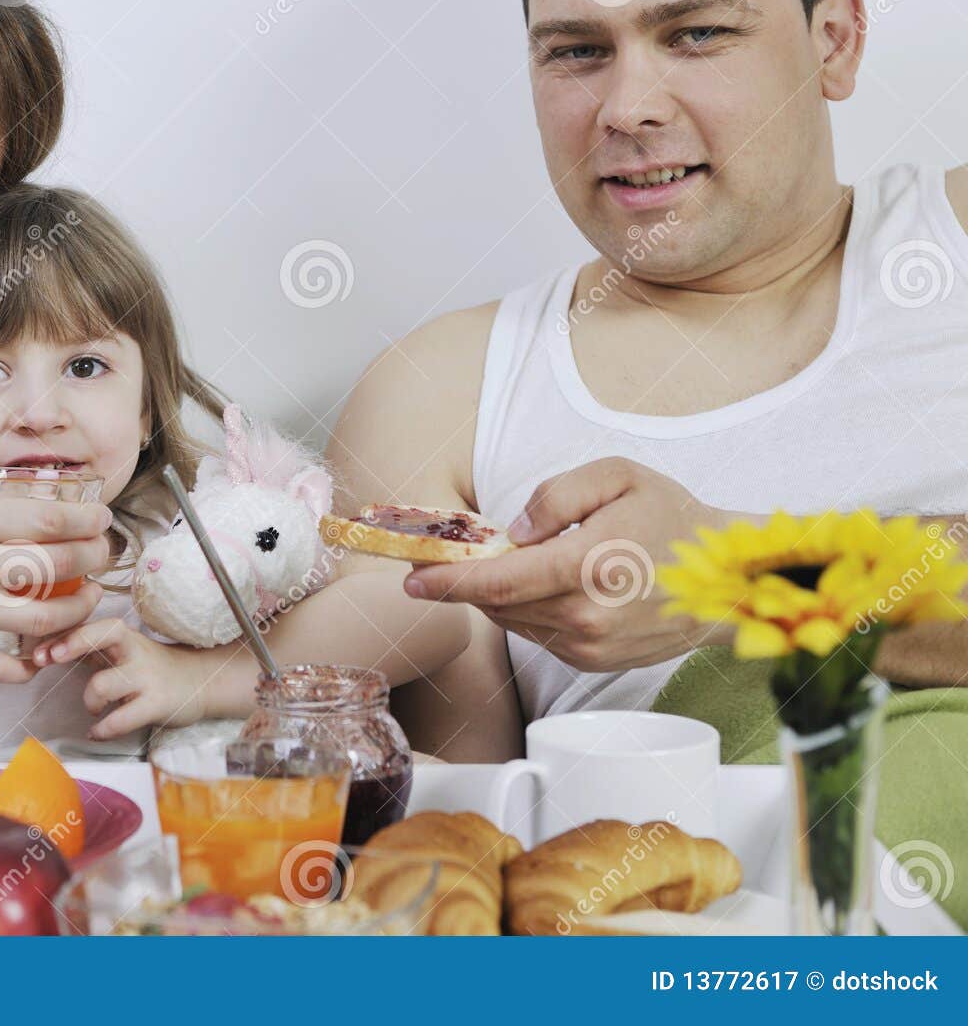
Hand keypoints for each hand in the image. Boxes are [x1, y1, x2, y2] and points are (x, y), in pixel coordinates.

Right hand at [0, 482, 112, 682]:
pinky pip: (2, 667)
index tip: (101, 515)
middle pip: (58, 565)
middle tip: (103, 552)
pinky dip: (27, 666)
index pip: (46, 517)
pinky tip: (39, 654)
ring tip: (88, 599)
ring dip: (77, 610)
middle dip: (93, 557)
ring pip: (44, 620)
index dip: (85, 516)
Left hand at [28, 620, 218, 740]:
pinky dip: (102, 730)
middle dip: (73, 643)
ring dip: (89, 701)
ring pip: (104, 684)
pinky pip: (121, 720)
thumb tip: (41, 650)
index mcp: (122, 636)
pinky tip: (97, 732)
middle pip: (104, 633)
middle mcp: (135, 650)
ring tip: (93, 709)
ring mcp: (147, 677)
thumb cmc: (147, 667)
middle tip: (50, 659)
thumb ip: (86, 650)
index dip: (63, 635)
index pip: (91, 624)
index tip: (39, 652)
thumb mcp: (120, 652)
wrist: (198, 682)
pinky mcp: (157, 704)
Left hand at [402, 458, 749, 671]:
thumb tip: (512, 534)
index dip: (446, 582)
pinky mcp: (593, 662)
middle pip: (496, 603)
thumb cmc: (673, 519)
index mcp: (588, 567)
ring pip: (512, 621)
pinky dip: (528, 610)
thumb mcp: (618, 476)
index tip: (411, 578)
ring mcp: (589, 647)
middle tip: (459, 553)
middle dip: (469, 580)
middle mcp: (585, 617)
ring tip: (521, 562)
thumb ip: (556, 495)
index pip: (495, 583)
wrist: (727, 581)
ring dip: (499, 594)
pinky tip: (551, 585)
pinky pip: (537, 634)